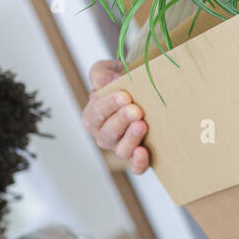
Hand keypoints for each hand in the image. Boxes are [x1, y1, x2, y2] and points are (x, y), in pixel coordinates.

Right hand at [82, 60, 149, 174]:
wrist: (146, 90)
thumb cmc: (123, 82)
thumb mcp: (108, 71)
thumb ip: (101, 73)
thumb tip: (104, 81)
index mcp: (93, 116)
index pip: (96, 112)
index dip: (108, 105)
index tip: (124, 96)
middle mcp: (104, 135)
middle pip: (108, 133)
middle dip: (121, 121)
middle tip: (136, 110)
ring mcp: (121, 147)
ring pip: (121, 150)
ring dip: (131, 139)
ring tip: (142, 125)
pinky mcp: (138, 158)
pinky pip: (135, 167)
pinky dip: (138, 163)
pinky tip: (143, 152)